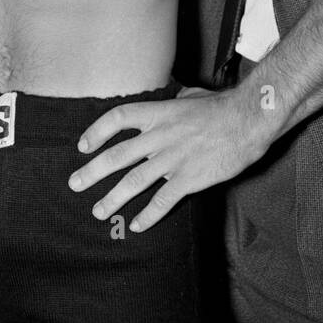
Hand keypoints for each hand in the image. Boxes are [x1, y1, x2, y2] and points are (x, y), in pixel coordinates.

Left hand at [67, 86, 269, 231]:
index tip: (82, 146)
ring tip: (98, 212)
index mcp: (157, 113)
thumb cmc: (220, 107)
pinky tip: (136, 226)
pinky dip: (148, 215)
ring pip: (135, 181)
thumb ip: (173, 103)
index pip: (117, 119)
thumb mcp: (190, 96)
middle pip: (118, 156)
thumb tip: (171, 100)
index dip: (96, 132)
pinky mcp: (190, 179)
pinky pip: (163, 200)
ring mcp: (173, 159)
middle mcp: (159, 136)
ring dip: (113, 198)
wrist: (248, 121)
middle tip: (74, 184)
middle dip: (93, 172)